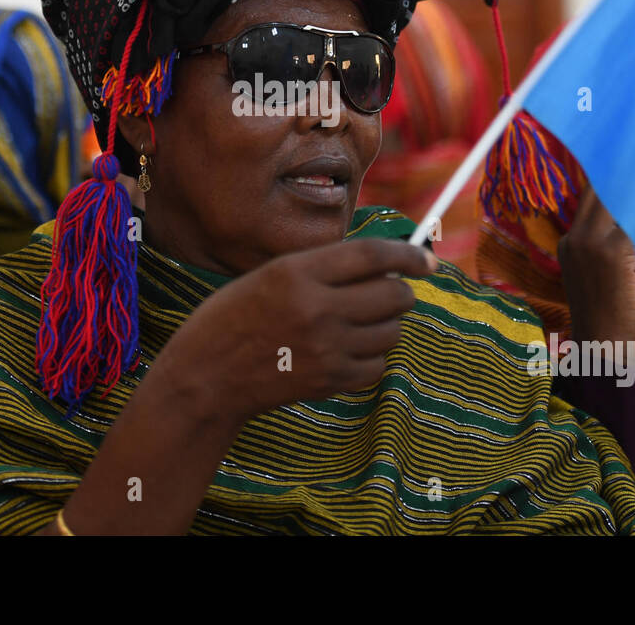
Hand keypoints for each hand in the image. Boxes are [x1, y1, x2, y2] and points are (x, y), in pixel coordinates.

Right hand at [158, 238, 437, 423]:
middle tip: (388, 293)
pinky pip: (378, 365)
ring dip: (385, 326)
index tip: (427, 259)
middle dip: (400, 292)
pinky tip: (348, 351)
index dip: (408, 255)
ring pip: (391, 332)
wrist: (207, 376)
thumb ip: (323, 267)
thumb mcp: (271, 274)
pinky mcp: (329, 380)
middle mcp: (316, 308)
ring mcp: (325, 348)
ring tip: (357, 324)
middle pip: (394, 295)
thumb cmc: (235, 317)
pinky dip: (371, 357)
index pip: (372, 255)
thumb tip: (385, 264)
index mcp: (298, 272)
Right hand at [557, 190, 634, 358]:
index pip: (591, 199)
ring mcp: (593, 243)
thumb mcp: (599, 277)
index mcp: (570, 244)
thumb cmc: (608, 320)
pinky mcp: (615, 252)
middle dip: (628, 177)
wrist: (603, 351)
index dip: (611, 180)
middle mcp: (577, 238)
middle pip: (600, 191)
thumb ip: (610, 248)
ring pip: (618, 201)